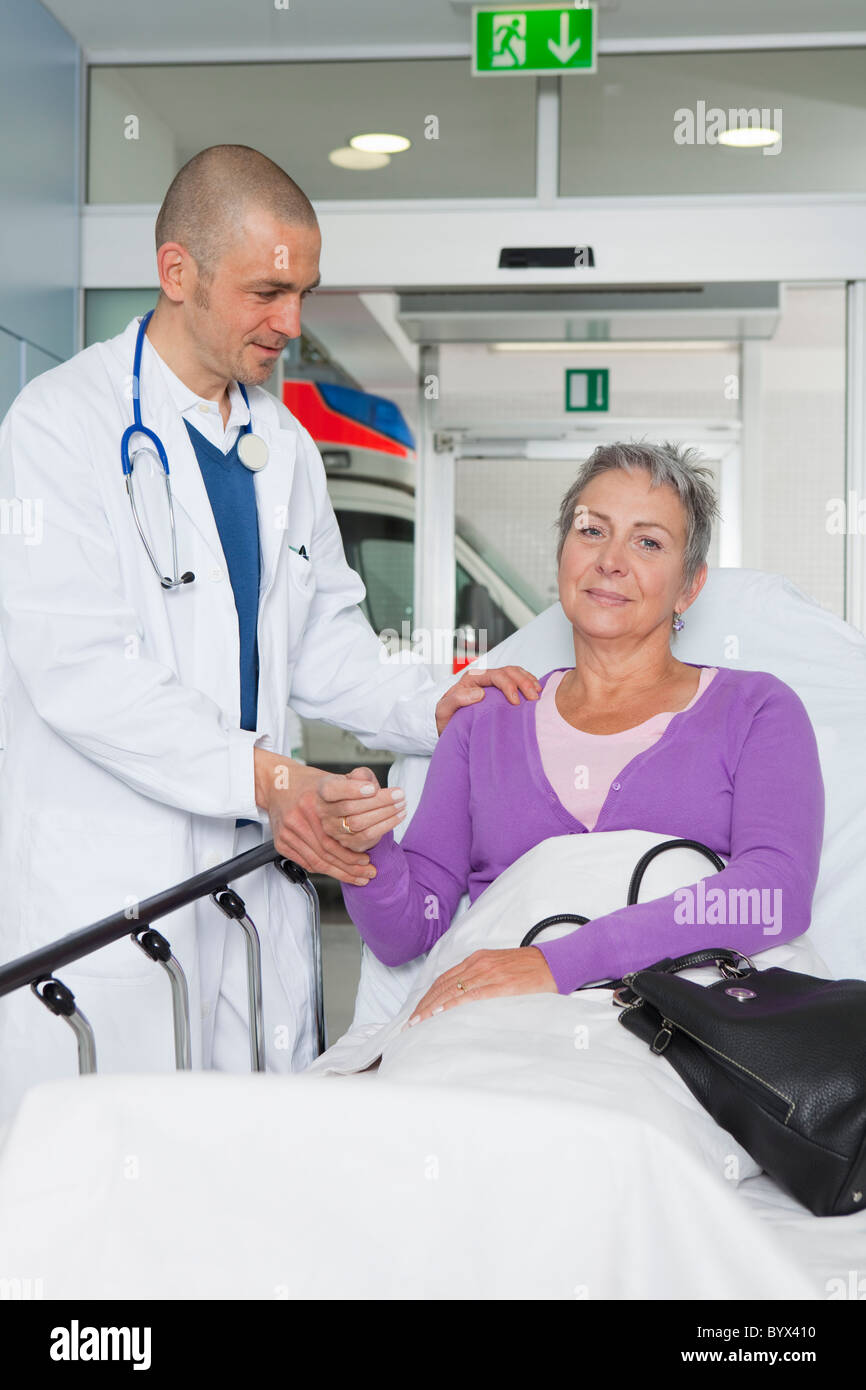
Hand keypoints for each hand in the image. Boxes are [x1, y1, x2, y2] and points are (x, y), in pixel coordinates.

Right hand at [253, 750, 398, 885]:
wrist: (277, 785)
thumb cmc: (310, 787)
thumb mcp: (332, 778)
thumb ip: (354, 782)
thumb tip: (374, 790)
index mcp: (317, 790)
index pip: (338, 790)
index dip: (355, 793)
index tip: (374, 799)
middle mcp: (303, 809)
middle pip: (330, 842)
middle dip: (354, 859)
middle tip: (372, 868)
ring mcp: (290, 828)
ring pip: (320, 857)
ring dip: (344, 870)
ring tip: (362, 875)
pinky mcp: (282, 841)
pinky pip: (308, 862)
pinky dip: (328, 870)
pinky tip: (343, 873)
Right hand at [318, 766, 407, 852]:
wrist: (357, 807)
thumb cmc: (358, 790)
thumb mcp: (360, 777)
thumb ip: (361, 775)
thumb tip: (365, 781)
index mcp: (324, 790)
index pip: (331, 790)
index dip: (351, 789)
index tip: (373, 788)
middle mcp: (324, 812)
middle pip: (349, 807)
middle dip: (378, 800)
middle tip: (400, 794)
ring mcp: (333, 830)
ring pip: (358, 823)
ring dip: (384, 813)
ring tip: (402, 804)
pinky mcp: (347, 843)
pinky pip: (367, 835)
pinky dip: (386, 825)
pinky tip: (399, 816)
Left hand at [405, 947, 556, 1026]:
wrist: (555, 963)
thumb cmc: (530, 968)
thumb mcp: (500, 967)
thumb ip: (483, 978)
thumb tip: (466, 997)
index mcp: (478, 959)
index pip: (444, 979)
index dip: (428, 996)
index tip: (417, 1012)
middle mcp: (478, 963)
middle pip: (442, 985)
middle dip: (424, 1005)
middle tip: (410, 1022)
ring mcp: (488, 973)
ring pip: (451, 990)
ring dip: (431, 1008)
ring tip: (418, 1023)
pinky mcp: (499, 984)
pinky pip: (469, 995)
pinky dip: (451, 1005)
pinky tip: (439, 1014)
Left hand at [435, 666, 540, 735]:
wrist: (450, 730)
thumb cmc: (447, 721)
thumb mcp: (443, 713)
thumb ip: (456, 700)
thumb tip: (480, 694)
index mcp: (471, 679)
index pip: (494, 675)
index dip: (508, 686)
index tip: (516, 702)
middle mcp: (484, 677)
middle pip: (509, 671)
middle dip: (523, 682)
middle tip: (533, 699)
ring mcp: (494, 683)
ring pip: (516, 672)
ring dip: (529, 681)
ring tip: (538, 695)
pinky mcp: (502, 691)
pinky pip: (518, 680)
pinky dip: (529, 683)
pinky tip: (537, 692)